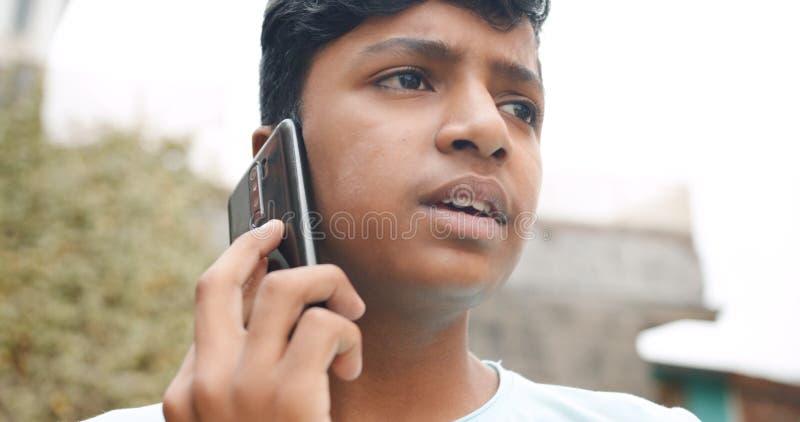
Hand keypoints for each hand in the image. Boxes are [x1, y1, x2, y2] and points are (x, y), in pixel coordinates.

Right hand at [162, 220, 364, 421]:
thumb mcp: (239, 414)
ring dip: (327, 285)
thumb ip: (239, 370)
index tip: (256, 248)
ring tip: (348, 311)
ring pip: (284, 288)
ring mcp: (245, 388)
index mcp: (185, 395)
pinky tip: (349, 366)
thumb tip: (263, 301)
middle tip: (278, 230)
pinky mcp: (291, 395)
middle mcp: (204, 387)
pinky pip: (323, 324)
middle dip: (250, 243)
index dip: (235, 266)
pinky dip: (348, 335)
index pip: (207, 309)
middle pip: (219, 282)